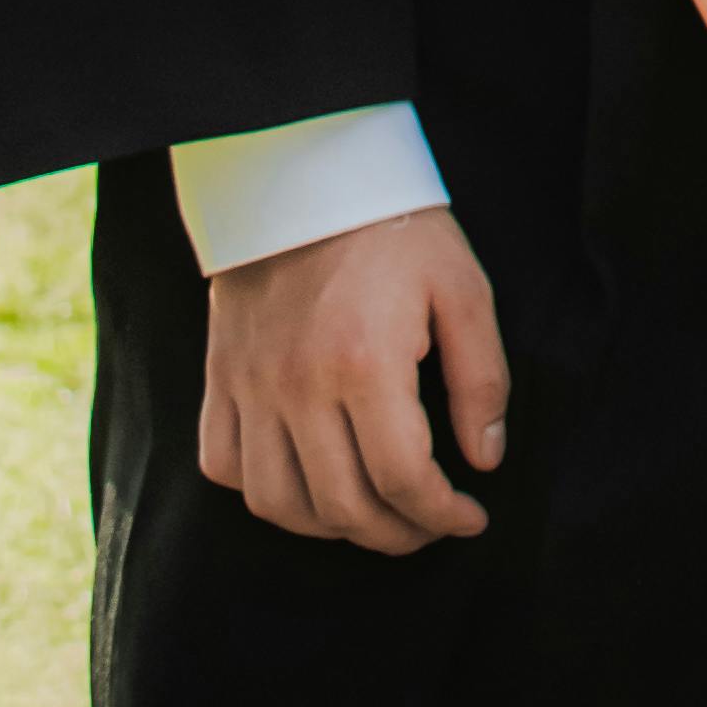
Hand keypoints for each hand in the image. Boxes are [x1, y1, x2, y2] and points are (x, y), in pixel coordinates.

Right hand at [198, 209, 509, 552]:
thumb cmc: (395, 227)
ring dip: (331, 528)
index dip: (443, 515)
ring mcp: (250, 387)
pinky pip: (226, 467)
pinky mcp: (220, 379)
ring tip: (374, 515)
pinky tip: (307, 482)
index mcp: (365, 363)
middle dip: (398, 534)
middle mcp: (299, 386)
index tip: (471, 519)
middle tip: (430, 525)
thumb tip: (485, 460)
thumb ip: (482, 378)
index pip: (403, 479)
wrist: (308, 172)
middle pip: (343, 507)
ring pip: (279, 504)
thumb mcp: (462, 287)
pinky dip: (266, 493)